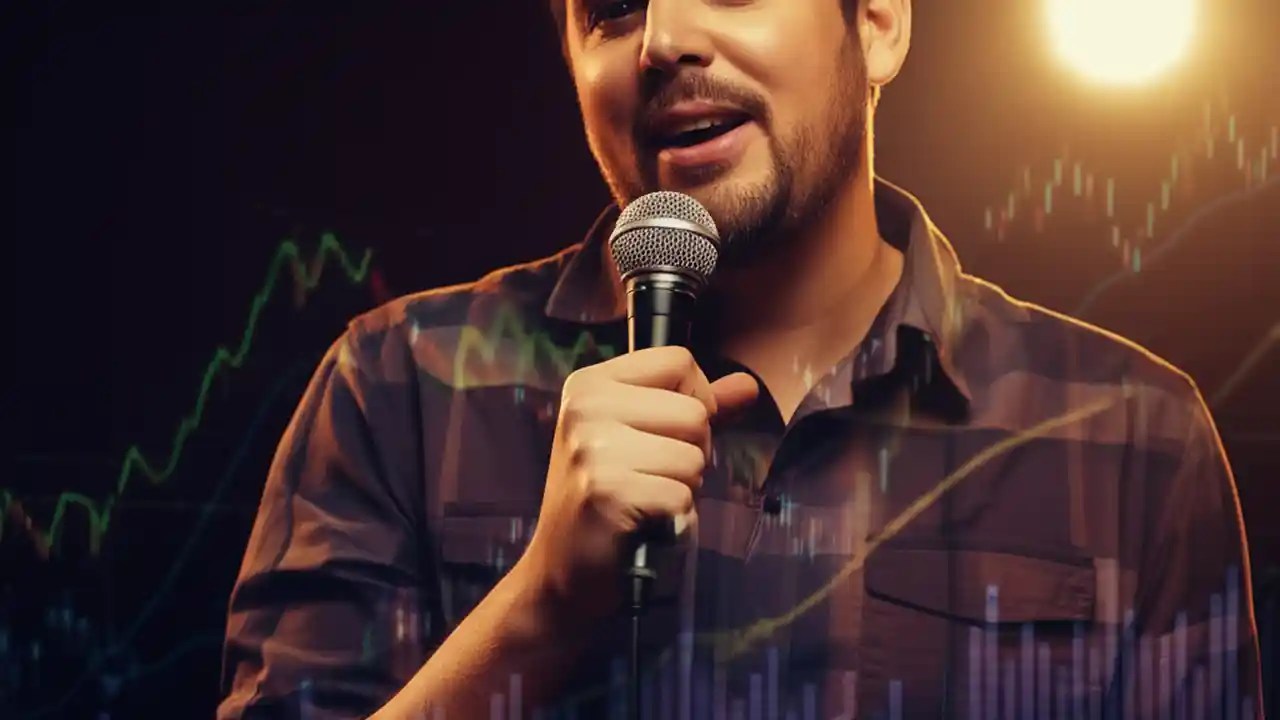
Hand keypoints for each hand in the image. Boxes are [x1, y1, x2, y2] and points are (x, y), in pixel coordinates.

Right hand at [518, 346, 757, 620]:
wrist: (564, 569)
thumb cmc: (609, 498)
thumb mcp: (644, 438)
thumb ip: (697, 406)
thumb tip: (748, 385)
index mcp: (590, 384)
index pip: (678, 361)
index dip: (694, 399)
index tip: (667, 433)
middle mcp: (585, 407)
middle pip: (694, 411)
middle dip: (691, 451)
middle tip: (651, 476)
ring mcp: (591, 448)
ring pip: (693, 455)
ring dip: (682, 486)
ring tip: (645, 499)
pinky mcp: (605, 490)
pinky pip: (681, 494)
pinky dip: (674, 516)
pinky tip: (643, 521)